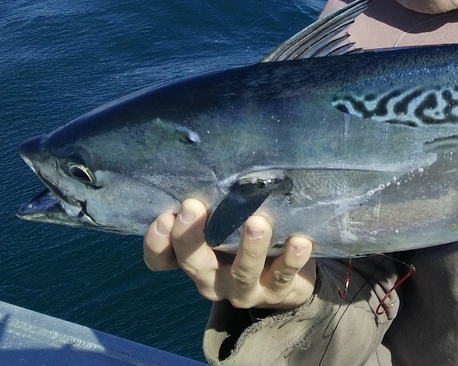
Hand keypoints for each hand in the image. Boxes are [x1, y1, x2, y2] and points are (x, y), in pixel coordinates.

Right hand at [143, 199, 316, 309]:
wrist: (290, 279)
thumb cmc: (247, 240)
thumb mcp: (226, 224)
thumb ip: (215, 206)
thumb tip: (213, 166)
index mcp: (194, 260)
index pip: (162, 258)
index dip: (157, 242)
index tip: (164, 215)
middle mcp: (213, 279)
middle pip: (195, 264)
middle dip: (191, 237)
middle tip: (193, 206)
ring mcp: (245, 289)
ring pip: (242, 272)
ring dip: (249, 249)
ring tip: (257, 223)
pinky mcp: (278, 290)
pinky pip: (283, 276)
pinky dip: (291, 259)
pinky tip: (300, 241)